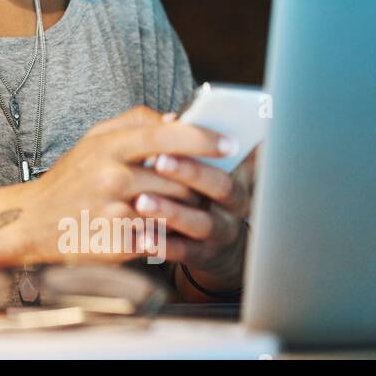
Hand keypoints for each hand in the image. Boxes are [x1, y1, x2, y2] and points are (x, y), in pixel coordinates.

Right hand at [21, 106, 232, 264]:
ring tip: (174, 207)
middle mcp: (111, 176)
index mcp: (108, 147)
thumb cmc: (70, 180)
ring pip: (174, 208)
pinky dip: (163, 232)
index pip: (166, 134)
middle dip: (195, 183)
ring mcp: (114, 211)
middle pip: (179, 178)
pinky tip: (153, 229)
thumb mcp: (93, 140)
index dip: (203, 138)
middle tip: (198, 186)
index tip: (229, 142)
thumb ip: (135, 123)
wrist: (32, 222)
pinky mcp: (117, 243)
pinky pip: (160, 236)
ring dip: (182, 209)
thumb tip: (177, 119)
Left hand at [135, 141, 258, 288]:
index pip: (229, 154)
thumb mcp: (197, 168)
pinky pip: (184, 252)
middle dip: (190, 173)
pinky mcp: (201, 256)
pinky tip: (142, 238)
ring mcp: (219, 233)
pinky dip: (163, 245)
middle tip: (159, 162)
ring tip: (142, 202)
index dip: (206, 144)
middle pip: (220, 186)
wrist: (207, 244)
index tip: (181, 129)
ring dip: (172, 211)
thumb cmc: (196, 194)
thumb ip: (184, 143)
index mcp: (234, 175)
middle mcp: (233, 204)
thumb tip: (170, 118)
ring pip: (201, 222)